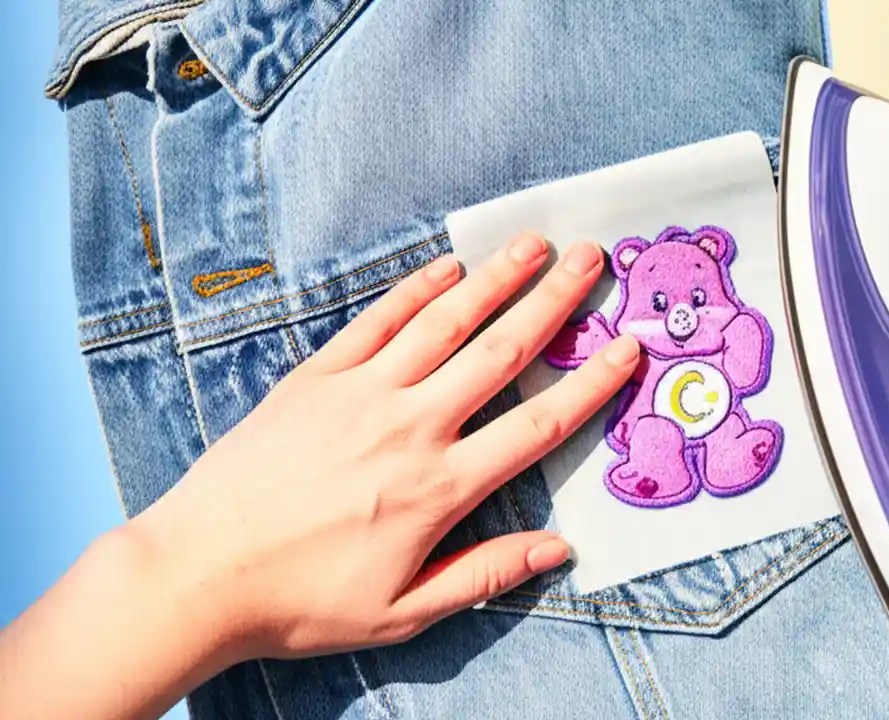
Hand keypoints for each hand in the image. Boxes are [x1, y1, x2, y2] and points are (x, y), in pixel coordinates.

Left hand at [127, 233, 637, 661]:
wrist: (197, 574)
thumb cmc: (301, 601)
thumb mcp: (402, 613)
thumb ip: (484, 576)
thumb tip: (557, 550)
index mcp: (440, 489)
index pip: (537, 428)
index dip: (590, 385)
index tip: (625, 349)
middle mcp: (410, 428)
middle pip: (500, 354)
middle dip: (553, 303)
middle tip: (591, 261)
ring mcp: (360, 394)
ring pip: (444, 323)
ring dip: (495, 279)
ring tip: (534, 243)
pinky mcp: (315, 378)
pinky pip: (376, 321)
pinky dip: (415, 290)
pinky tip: (447, 267)